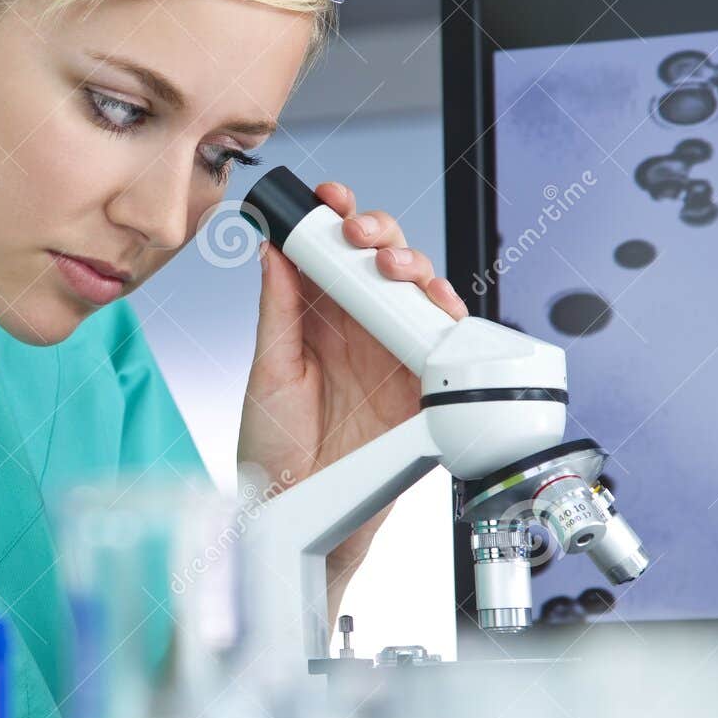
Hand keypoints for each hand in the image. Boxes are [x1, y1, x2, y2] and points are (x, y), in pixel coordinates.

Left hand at [236, 181, 467, 615]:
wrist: (301, 518)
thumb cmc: (275, 455)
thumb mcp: (268, 373)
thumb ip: (277, 311)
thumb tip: (274, 250)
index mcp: (315, 320)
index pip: (331, 254)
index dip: (334, 219)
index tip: (328, 199)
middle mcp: (357, 332)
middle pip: (381, 262)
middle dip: (379, 233)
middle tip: (362, 235)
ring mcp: (392, 356)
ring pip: (418, 293)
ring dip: (414, 268)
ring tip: (395, 269)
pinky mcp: (423, 387)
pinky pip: (446, 343)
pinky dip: (449, 319)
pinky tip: (436, 309)